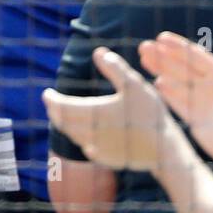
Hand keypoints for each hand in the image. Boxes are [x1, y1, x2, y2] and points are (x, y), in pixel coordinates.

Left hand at [43, 47, 172, 171]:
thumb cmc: (151, 115)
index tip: (46, 93)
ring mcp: (98, 150)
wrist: (166, 151)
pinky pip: (87, 149)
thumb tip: (98, 52)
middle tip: (52, 103)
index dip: (51, 100)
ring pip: (74, 136)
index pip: (62, 107)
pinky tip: (84, 135)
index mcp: (94, 114)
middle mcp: (91, 133)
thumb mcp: (135, 86)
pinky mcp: (107, 160)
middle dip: (56, 111)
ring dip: (66, 125)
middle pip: (64, 123)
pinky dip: (80, 138)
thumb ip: (115, 68)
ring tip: (64, 115)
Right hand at [140, 28, 212, 171]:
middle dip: (163, 56)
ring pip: (175, 81)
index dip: (178, 46)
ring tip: (143, 58)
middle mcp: (208, 86)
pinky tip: (156, 82)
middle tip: (144, 46)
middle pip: (180, 66)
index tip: (161, 37)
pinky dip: (166, 92)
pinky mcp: (193, 117)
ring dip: (159, 70)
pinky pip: (176, 101)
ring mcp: (199, 101)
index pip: (195, 56)